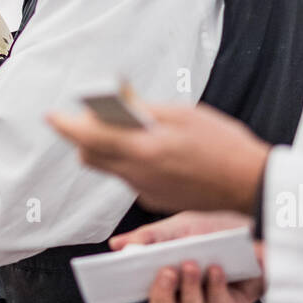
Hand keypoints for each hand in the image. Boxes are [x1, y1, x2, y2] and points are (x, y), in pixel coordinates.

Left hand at [46, 102, 270, 212]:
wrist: (248, 184)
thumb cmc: (222, 145)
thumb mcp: (183, 115)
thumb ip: (144, 110)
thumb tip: (117, 102)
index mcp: (143, 150)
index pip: (88, 137)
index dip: (66, 126)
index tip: (53, 116)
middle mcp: (137, 175)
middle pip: (90, 157)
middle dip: (86, 137)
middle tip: (96, 117)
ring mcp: (145, 191)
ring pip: (110, 168)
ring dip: (110, 148)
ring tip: (133, 130)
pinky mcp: (155, 200)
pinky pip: (130, 178)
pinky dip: (132, 161)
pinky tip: (156, 150)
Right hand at [112, 211, 264, 302]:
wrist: (257, 228)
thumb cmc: (217, 230)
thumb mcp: (179, 226)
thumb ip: (149, 237)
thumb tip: (117, 245)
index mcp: (170, 278)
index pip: (144, 291)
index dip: (129, 288)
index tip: (121, 272)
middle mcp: (186, 294)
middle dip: (161, 293)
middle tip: (165, 271)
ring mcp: (208, 301)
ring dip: (190, 286)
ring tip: (192, 264)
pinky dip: (215, 285)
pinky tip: (216, 269)